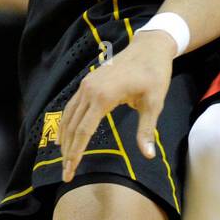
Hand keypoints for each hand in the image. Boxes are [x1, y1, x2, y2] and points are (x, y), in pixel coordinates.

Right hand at [57, 30, 176, 181]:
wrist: (151, 47)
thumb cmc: (154, 74)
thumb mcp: (154, 102)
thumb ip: (147, 130)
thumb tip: (148, 155)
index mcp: (103, 96)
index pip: (83, 132)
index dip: (75, 154)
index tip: (69, 172)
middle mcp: (89, 90)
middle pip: (71, 126)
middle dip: (67, 151)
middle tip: (65, 173)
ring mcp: (86, 84)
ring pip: (68, 116)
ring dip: (64, 138)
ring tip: (65, 158)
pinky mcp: (88, 81)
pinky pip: (72, 105)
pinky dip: (67, 122)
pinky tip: (67, 134)